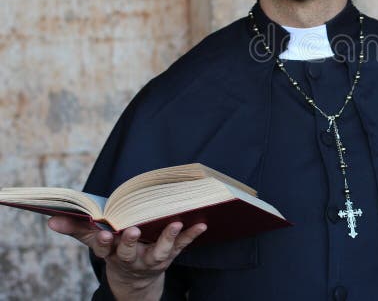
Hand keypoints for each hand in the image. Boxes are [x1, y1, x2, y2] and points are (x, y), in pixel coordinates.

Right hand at [48, 216, 205, 300]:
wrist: (137, 281)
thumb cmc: (115, 249)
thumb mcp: (96, 241)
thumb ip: (76, 229)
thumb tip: (50, 220)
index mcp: (111, 252)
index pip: (103, 248)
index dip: (103, 241)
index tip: (103, 233)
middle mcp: (131, 258)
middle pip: (128, 251)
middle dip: (129, 242)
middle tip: (132, 230)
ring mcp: (151, 258)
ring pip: (158, 251)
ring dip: (167, 237)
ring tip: (175, 224)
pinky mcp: (169, 255)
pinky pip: (182, 246)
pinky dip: (192, 235)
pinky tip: (202, 223)